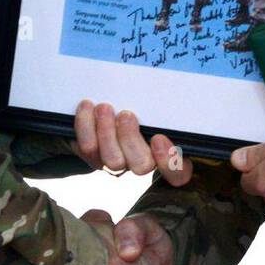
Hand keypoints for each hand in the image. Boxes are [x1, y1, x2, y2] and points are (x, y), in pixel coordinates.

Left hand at [72, 100, 193, 185]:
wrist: (110, 104)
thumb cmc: (143, 101)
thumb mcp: (157, 102)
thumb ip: (163, 105)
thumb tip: (173, 91)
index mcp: (170, 153)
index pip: (178, 173)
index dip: (170, 162)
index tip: (159, 138)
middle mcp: (144, 162)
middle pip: (141, 166)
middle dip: (131, 139)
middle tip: (126, 114)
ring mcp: (118, 162)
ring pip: (112, 161)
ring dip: (107, 132)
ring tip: (104, 107)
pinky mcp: (94, 157)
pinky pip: (88, 150)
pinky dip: (85, 125)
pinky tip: (87, 106)